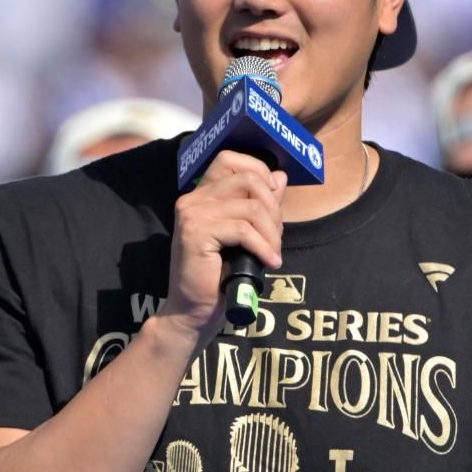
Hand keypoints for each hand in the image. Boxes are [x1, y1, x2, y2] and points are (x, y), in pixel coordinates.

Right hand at [157, 150, 285, 348]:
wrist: (193, 311)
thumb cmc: (219, 276)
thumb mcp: (244, 235)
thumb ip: (259, 204)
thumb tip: (279, 176)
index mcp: (201, 195)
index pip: (230, 159)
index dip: (259, 172)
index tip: (274, 200)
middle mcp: (192, 199)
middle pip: (248, 179)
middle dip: (273, 208)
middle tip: (276, 236)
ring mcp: (192, 215)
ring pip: (251, 207)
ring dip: (272, 232)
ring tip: (274, 253)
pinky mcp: (196, 234)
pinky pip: (243, 230)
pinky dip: (263, 247)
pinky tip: (270, 262)